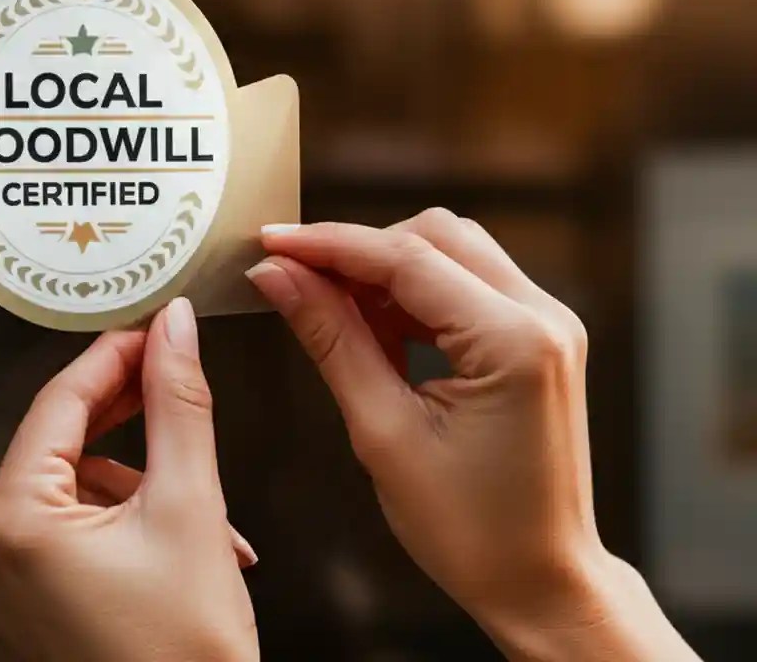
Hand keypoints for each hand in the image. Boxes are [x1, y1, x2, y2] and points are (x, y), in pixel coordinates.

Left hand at [0, 299, 258, 661]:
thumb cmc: (190, 649)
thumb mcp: (190, 507)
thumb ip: (177, 404)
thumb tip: (175, 326)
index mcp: (9, 525)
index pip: (58, 406)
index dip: (113, 359)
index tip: (155, 326)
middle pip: (57, 452)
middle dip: (129, 427)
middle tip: (176, 384)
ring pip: (61, 498)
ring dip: (133, 493)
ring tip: (208, 524)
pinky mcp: (4, 619)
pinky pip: (51, 542)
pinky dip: (106, 531)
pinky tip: (167, 543)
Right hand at [247, 210, 697, 661]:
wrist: (540, 582)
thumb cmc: (471, 530)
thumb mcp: (383, 433)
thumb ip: (332, 340)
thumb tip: (280, 278)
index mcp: (514, 343)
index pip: (407, 259)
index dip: (329, 245)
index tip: (270, 243)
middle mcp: (544, 319)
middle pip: (434, 236)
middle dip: (358, 251)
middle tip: (293, 280)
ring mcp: (548, 326)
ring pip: (451, 253)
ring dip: (385, 272)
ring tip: (327, 309)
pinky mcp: (537, 341)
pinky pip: (466, 288)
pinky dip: (413, 298)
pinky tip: (371, 330)